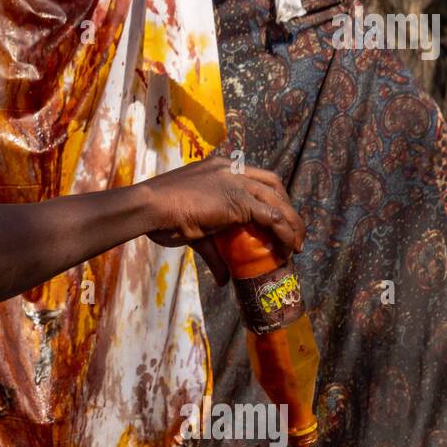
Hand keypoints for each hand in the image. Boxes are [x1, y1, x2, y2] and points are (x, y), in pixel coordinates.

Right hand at [143, 156, 304, 284]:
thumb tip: (224, 279)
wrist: (149, 207)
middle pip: (273, 185)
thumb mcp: (194, 231)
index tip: (274, 218)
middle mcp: (231, 170)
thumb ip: (214, 251)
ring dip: (292, 224)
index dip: (269, 197)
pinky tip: (288, 248)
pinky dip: (284, 233)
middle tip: (291, 233)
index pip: (254, 177)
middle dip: (286, 209)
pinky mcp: (239, 201)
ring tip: (296, 245)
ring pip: (277, 201)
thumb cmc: (161, 215)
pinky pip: (271, 217)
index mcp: (218, 168)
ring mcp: (236, 183)